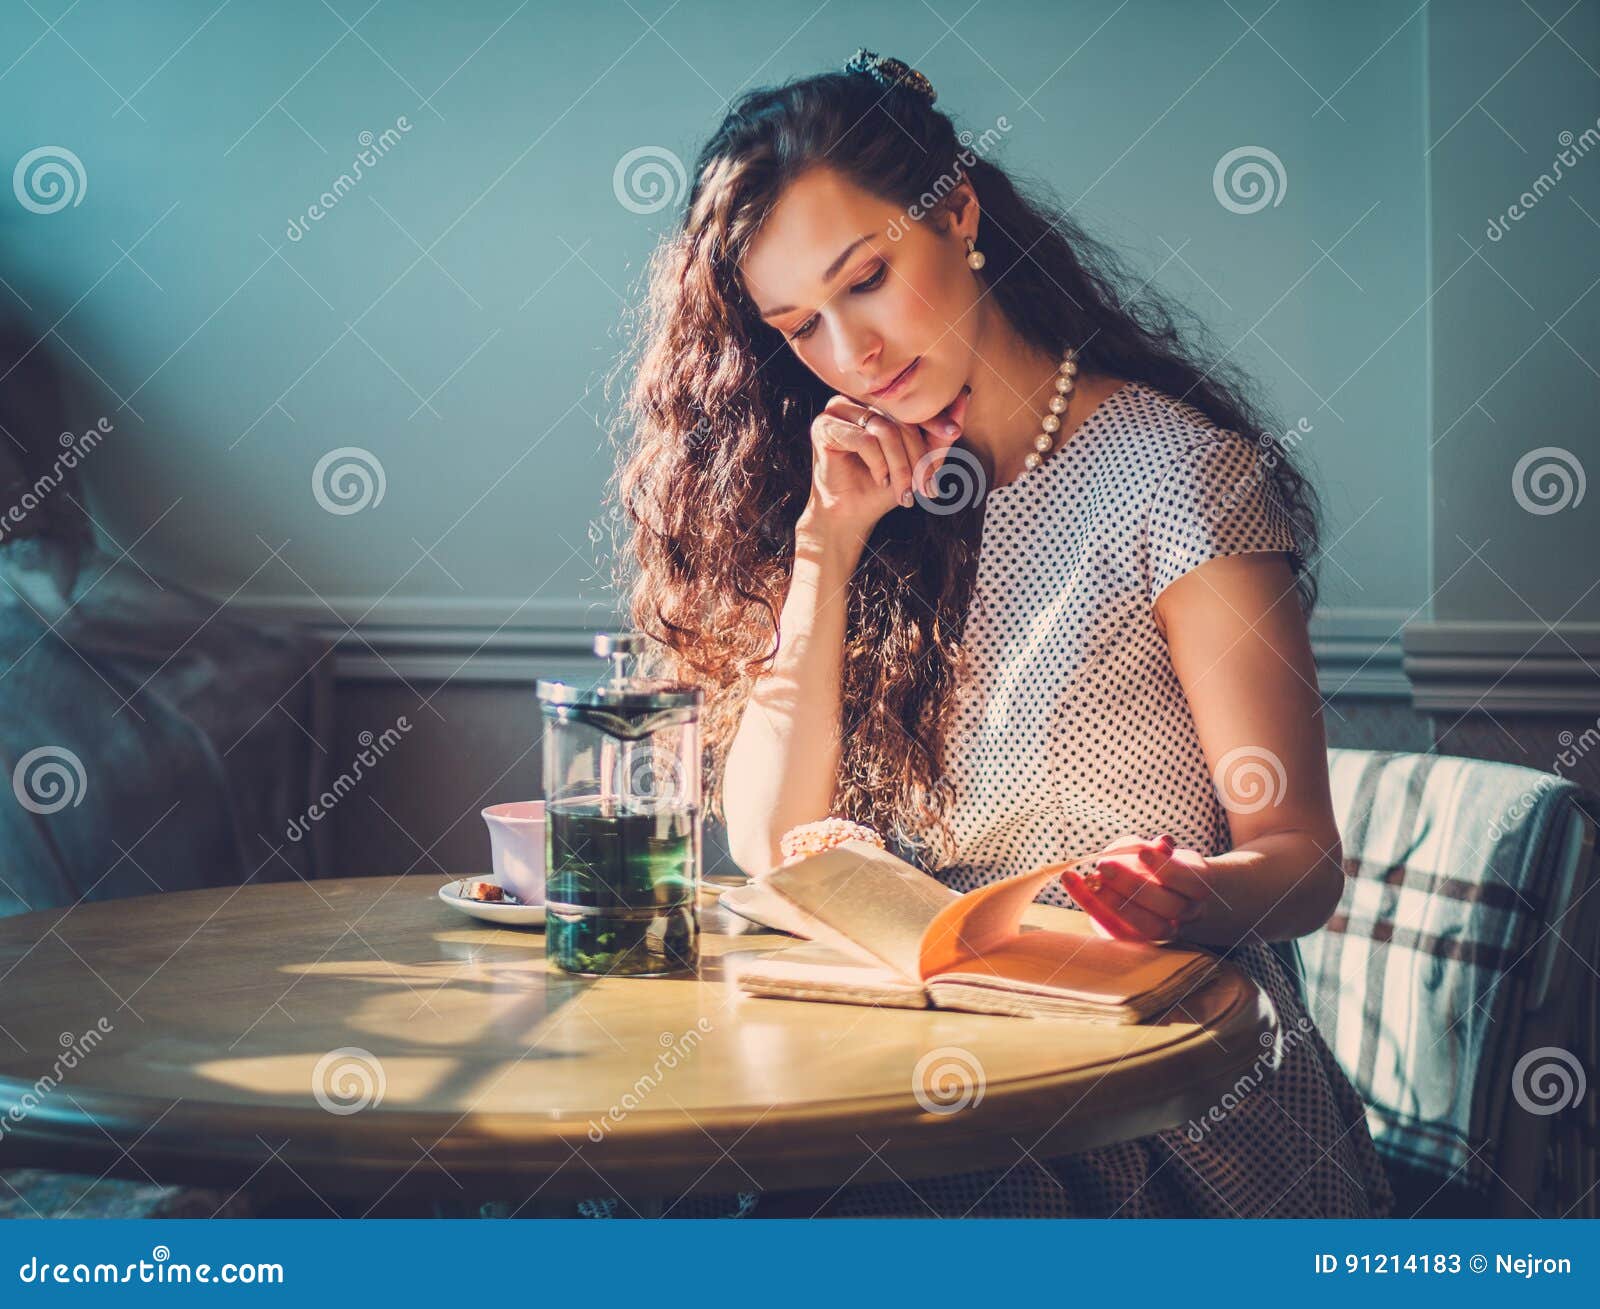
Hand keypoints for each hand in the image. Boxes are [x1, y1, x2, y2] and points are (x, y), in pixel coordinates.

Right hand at [799, 385, 970, 544]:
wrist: (851, 514)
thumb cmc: (883, 486)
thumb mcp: (919, 459)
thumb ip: (939, 433)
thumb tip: (964, 397)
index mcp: (876, 400)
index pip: (911, 403)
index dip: (934, 419)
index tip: (954, 432)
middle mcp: (855, 399)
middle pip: (900, 417)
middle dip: (918, 456)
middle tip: (926, 487)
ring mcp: (837, 410)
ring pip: (885, 429)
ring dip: (900, 466)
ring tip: (903, 491)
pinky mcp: (824, 426)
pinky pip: (865, 440)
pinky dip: (879, 465)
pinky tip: (880, 481)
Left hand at [1059, 833, 1210, 942]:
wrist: (1157, 896)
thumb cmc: (1154, 865)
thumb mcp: (1157, 851)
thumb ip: (1158, 849)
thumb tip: (1164, 842)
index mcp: (1197, 888)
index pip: (1190, 882)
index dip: (1166, 868)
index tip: (1141, 851)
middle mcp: (1187, 914)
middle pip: (1168, 907)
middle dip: (1134, 886)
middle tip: (1104, 865)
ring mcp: (1165, 932)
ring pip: (1149, 927)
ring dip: (1115, 903)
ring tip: (1090, 881)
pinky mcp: (1138, 941)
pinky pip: (1118, 931)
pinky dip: (1092, 907)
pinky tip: (1073, 884)